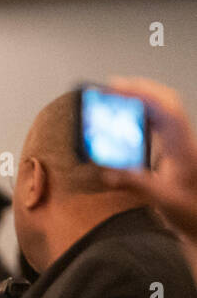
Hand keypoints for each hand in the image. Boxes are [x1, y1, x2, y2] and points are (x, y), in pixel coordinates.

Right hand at [100, 77, 196, 244]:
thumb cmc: (190, 210)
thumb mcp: (163, 200)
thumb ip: (137, 183)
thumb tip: (108, 171)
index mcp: (184, 146)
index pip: (164, 108)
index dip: (140, 94)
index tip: (116, 88)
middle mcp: (184, 138)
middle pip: (164, 101)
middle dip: (137, 90)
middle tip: (110, 87)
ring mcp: (181, 141)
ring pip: (163, 108)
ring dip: (140, 100)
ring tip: (116, 98)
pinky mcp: (175, 148)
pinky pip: (159, 122)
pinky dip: (142, 115)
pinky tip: (128, 119)